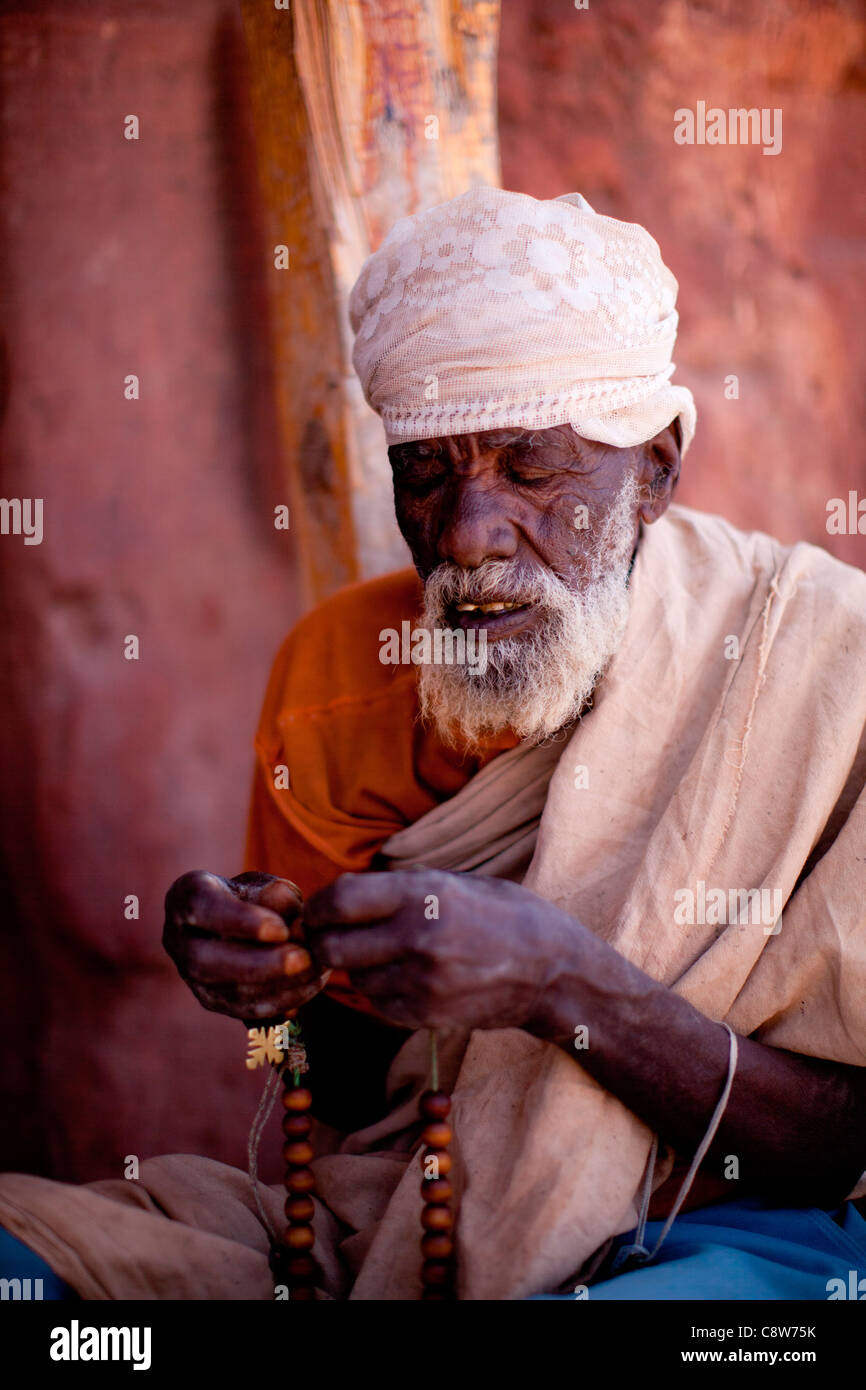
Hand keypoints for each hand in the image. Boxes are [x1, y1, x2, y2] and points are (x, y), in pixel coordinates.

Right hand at [162, 870, 323, 1021]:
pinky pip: (243, 1011)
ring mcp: (190, 975)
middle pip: (206, 961)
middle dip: (260, 964)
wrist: (247, 922)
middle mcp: (178, 938)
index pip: (202, 907)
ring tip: (316, 971)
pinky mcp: (211, 1001)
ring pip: (226, 992)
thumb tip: (293, 928)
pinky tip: (309, 986)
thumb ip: (279, 898)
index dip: (240, 921)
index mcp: (187, 895)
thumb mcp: (268, 883)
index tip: (280, 929)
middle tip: (303, 959)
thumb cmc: (259, 895)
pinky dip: (280, 1001)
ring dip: (277, 985)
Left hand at [304, 869, 571, 1031]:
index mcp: (422, 894)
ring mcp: (422, 982)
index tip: (317, 911)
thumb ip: (396, 889)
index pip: (339, 901)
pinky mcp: (426, 1015)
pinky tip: (406, 978)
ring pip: (354, 981)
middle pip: (332, 948)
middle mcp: (418, 938)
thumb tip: (337, 899)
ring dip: (357, 970)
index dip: (318, 907)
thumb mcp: (451, 882)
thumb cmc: (500, 915)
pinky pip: (378, 1005)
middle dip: (325, 943)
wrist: (552, 969)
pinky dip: (381, 993)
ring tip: (385, 956)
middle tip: (332, 938)